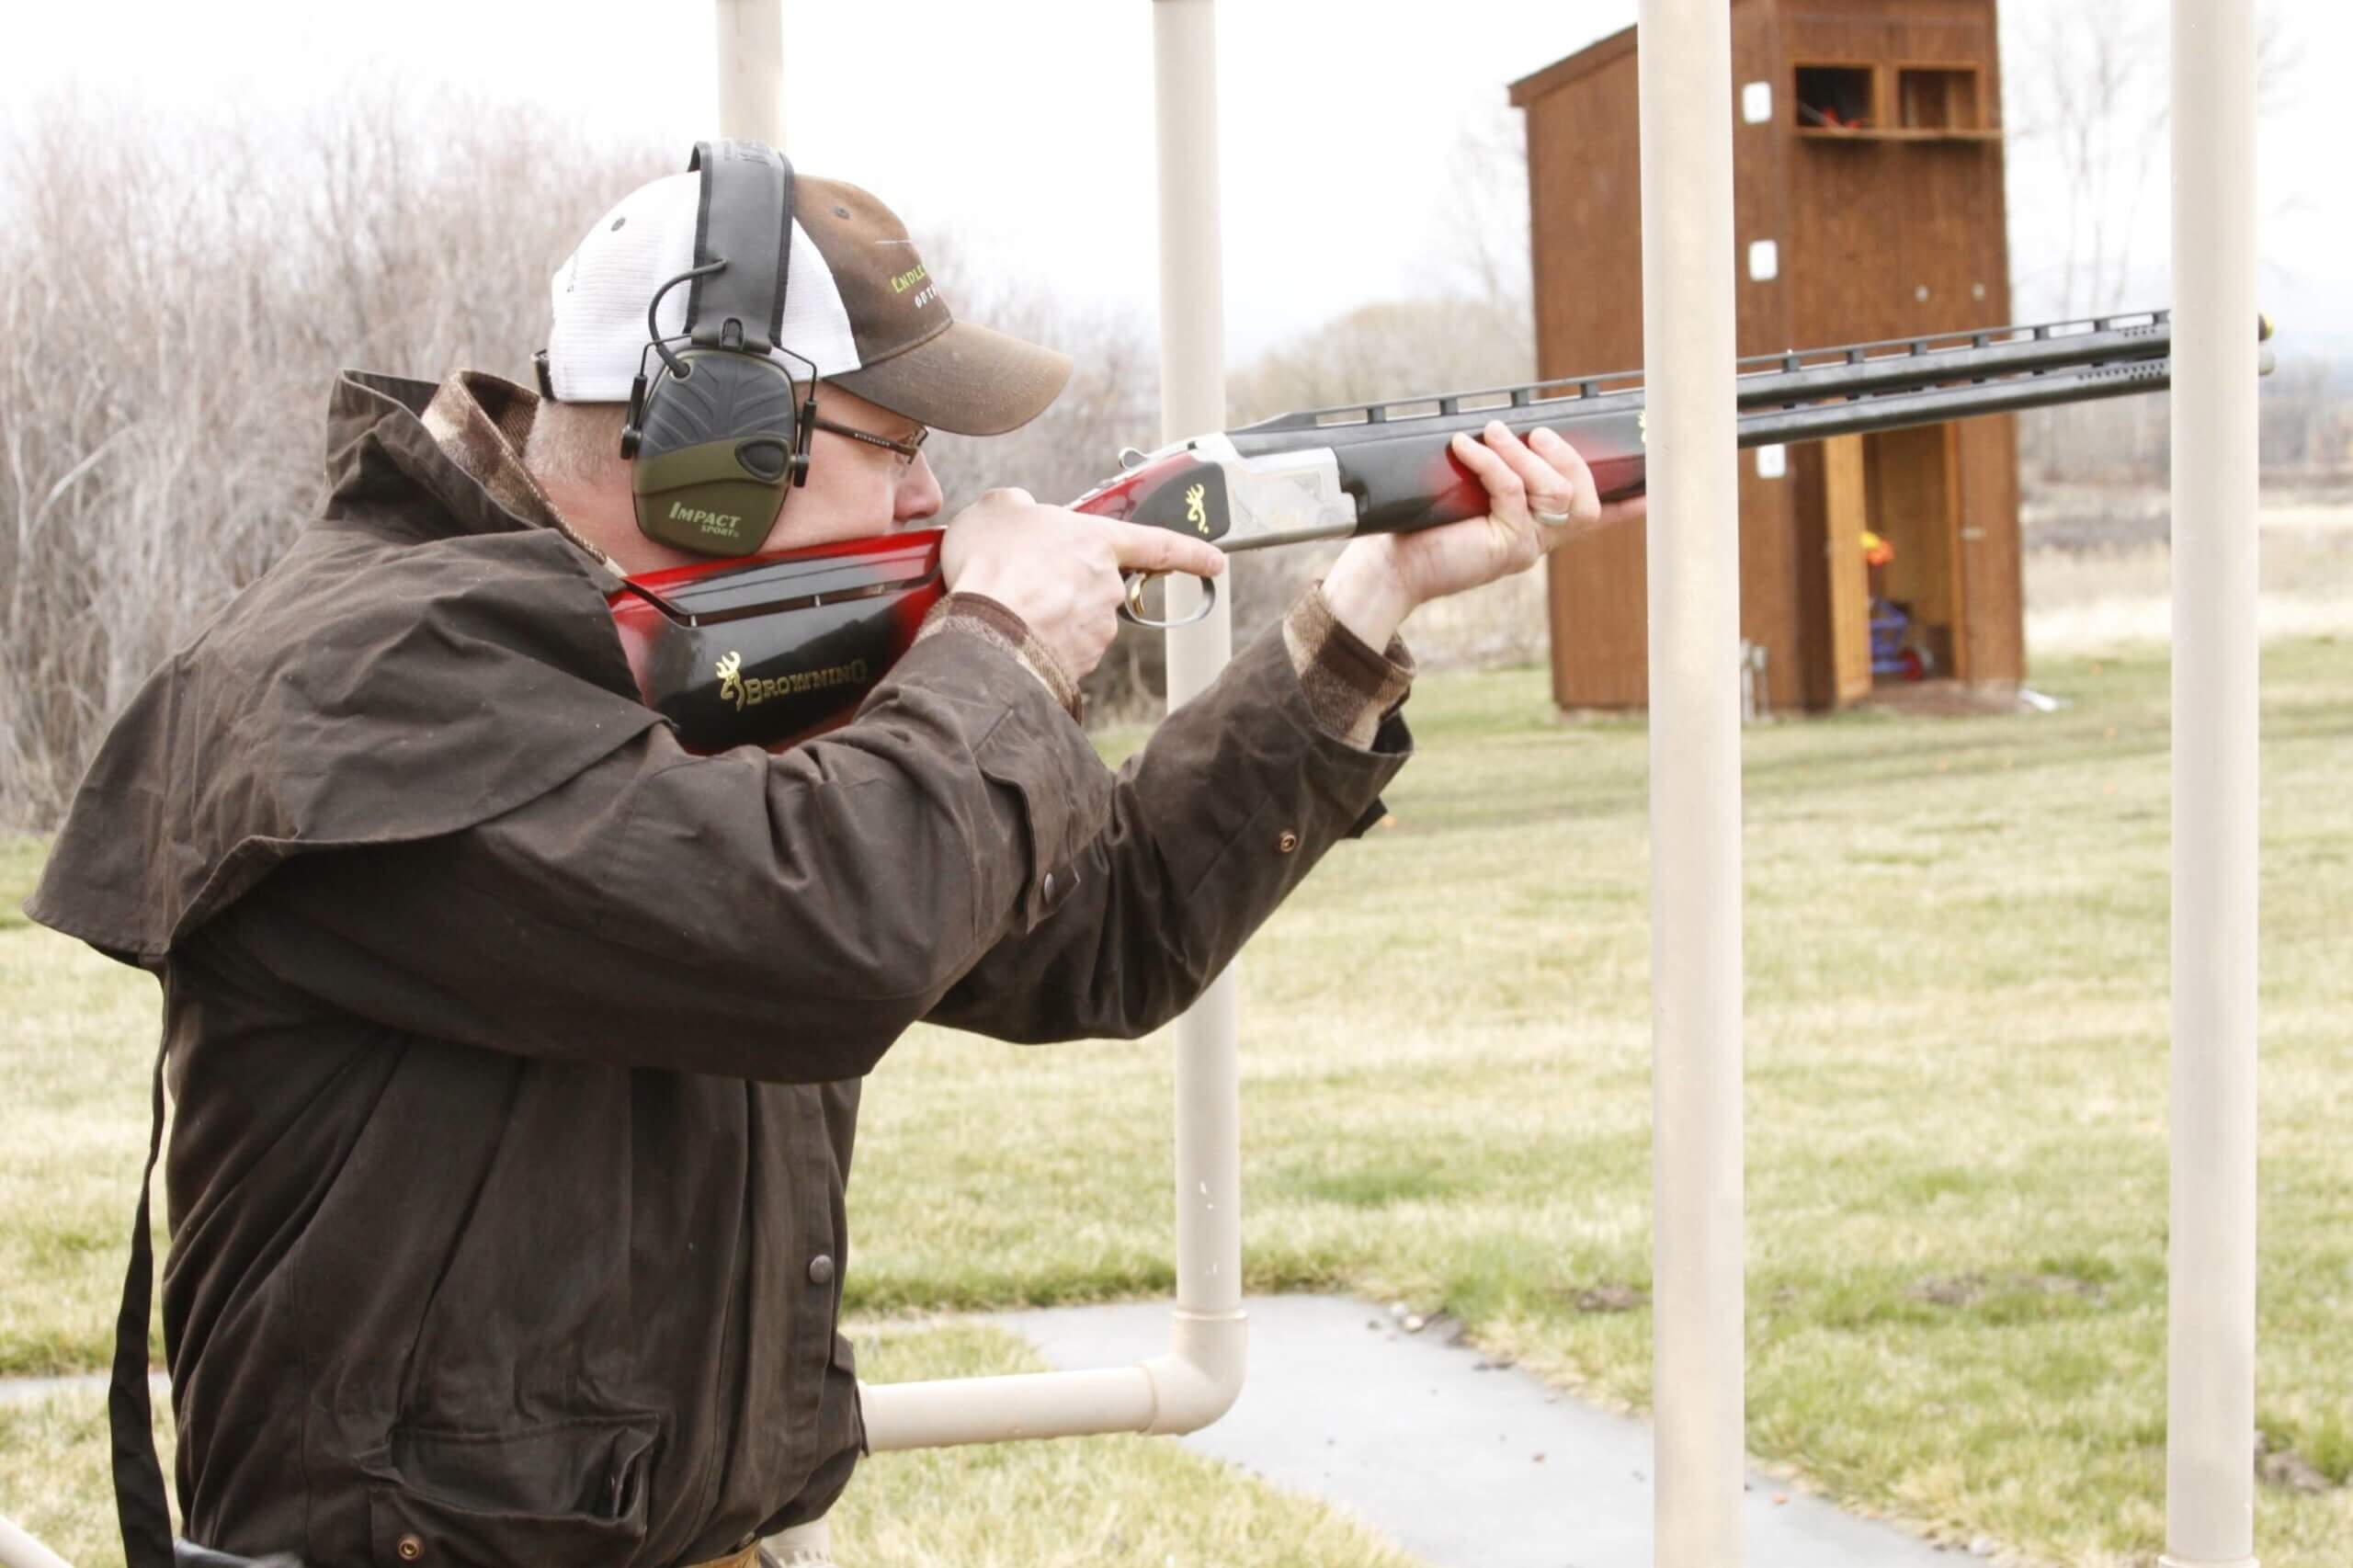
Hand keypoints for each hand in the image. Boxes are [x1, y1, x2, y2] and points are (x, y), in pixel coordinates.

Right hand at [940, 488, 1226, 680]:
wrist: (983, 631)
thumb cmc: (995, 565)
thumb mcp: (999, 509)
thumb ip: (1020, 506)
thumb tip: (1021, 512)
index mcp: (1099, 542)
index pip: (1159, 545)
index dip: (1192, 552)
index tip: (1216, 562)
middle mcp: (1107, 589)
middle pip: (1098, 585)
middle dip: (1066, 584)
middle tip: (1024, 577)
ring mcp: (1096, 632)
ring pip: (1077, 619)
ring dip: (1050, 614)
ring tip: (1008, 605)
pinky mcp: (1078, 666)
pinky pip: (1061, 650)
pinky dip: (1039, 642)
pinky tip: (1008, 632)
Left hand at [1320, 423, 1645, 648]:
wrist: (1392, 567)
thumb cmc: (1424, 528)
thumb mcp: (1467, 495)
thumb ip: (1496, 474)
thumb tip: (1503, 429)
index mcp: (1535, 531)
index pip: (1591, 518)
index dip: (1625, 503)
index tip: (1654, 486)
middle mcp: (1537, 543)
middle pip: (1583, 498)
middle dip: (1566, 456)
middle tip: (1534, 433)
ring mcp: (1523, 548)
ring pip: (1554, 493)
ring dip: (1523, 453)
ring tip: (1493, 432)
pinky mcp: (1503, 547)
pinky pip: (1511, 491)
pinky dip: (1491, 462)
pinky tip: (1466, 446)